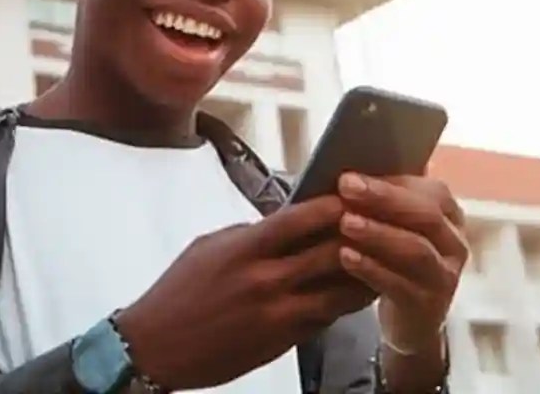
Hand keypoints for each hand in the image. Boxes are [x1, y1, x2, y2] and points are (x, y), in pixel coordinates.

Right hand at [115, 195, 371, 390]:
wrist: (158, 346)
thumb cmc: (179, 292)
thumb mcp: (209, 247)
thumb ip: (249, 235)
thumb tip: (285, 224)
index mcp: (243, 249)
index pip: (299, 220)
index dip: (331, 205)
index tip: (353, 193)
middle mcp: (265, 280)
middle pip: (329, 253)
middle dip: (359, 236)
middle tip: (380, 223)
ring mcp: (277, 314)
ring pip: (338, 293)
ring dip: (362, 275)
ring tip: (381, 259)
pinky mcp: (282, 342)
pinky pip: (324, 320)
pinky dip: (341, 304)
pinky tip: (353, 293)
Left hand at [335, 173, 467, 353]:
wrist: (409, 322)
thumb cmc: (395, 261)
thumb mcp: (395, 226)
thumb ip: (386, 198)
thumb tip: (356, 162)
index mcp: (449, 215)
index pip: (429, 190)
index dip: (391, 181)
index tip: (350, 173)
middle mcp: (455, 244)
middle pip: (425, 216)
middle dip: (384, 199)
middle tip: (346, 187)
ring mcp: (445, 276)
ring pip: (416, 250)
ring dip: (378, 233)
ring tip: (345, 222)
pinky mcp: (428, 306)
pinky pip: (400, 285)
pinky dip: (371, 269)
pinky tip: (346, 256)